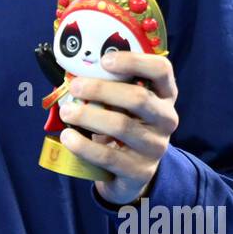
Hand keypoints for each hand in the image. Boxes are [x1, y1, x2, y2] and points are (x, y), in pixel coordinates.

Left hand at [56, 50, 178, 205]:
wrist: (131, 173)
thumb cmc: (123, 125)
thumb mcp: (122, 105)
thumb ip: (108, 87)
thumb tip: (76, 74)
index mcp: (164, 95)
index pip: (162, 70)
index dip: (134, 61)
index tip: (105, 61)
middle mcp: (166, 119)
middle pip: (138, 98)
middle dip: (102, 89)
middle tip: (75, 86)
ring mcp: (156, 147)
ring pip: (121, 126)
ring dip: (88, 116)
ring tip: (66, 112)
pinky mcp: (140, 171)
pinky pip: (108, 156)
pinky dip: (84, 145)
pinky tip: (68, 137)